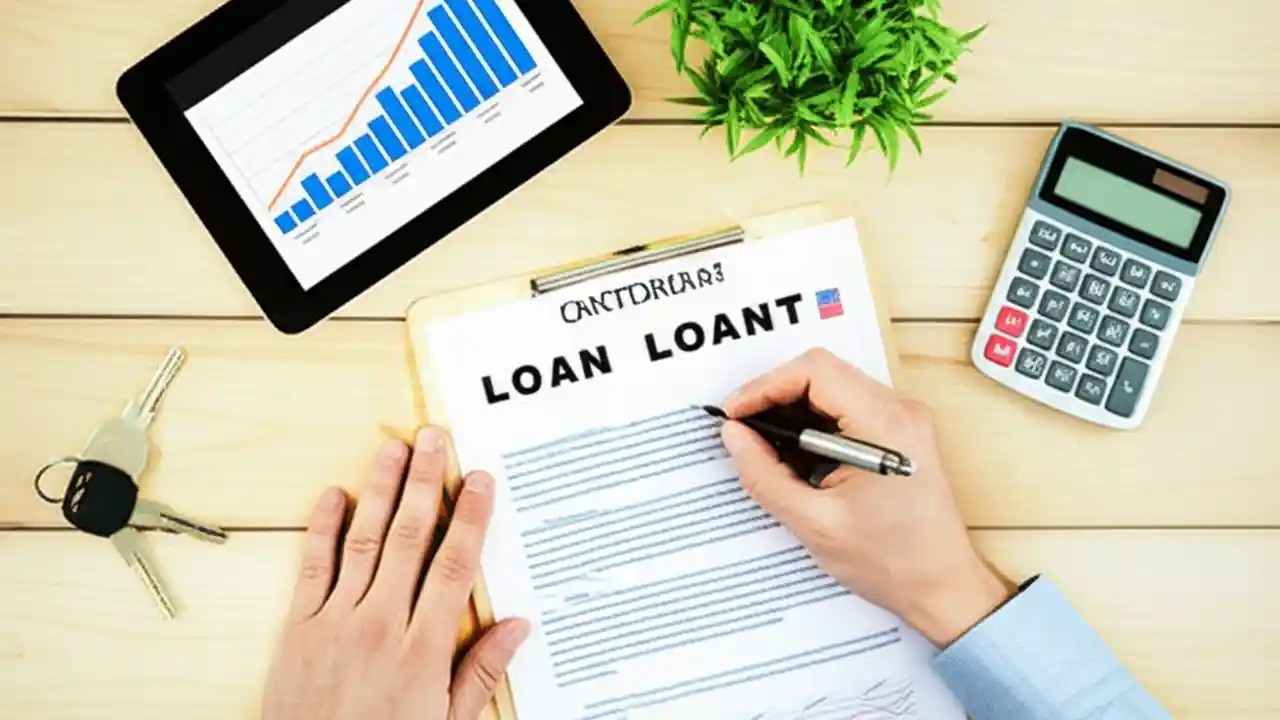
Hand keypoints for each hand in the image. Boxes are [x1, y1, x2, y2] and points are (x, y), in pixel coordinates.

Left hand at [263, 428, 529, 719]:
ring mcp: (335, 624)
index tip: (479, 481)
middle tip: (435, 440)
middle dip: (424, 483)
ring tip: (393, 449)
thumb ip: (480, 672)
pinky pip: (312, 567)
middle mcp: (379, 626)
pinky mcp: (298, 630)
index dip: (469, 517)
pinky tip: (335, 495)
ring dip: (380, 489)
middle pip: (408, 539)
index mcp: (422, 651)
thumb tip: (519, 626)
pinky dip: (323, 528)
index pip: (453, 566)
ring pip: (363, 541)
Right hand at [720, 349, 1012, 646]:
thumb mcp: (814, 523)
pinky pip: (848, 409)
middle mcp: (899, 410)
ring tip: (767, 448)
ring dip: (794, 411)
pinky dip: (815, 424)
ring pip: (833, 389)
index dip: (766, 385)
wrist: (944, 586)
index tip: (736, 413)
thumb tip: (734, 436)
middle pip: (823, 374)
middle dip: (776, 397)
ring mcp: (903, 420)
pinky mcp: (900, 433)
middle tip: (744, 430)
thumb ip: (765, 475)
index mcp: (884, 425)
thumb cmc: (892, 562)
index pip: (815, 371)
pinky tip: (798, 458)